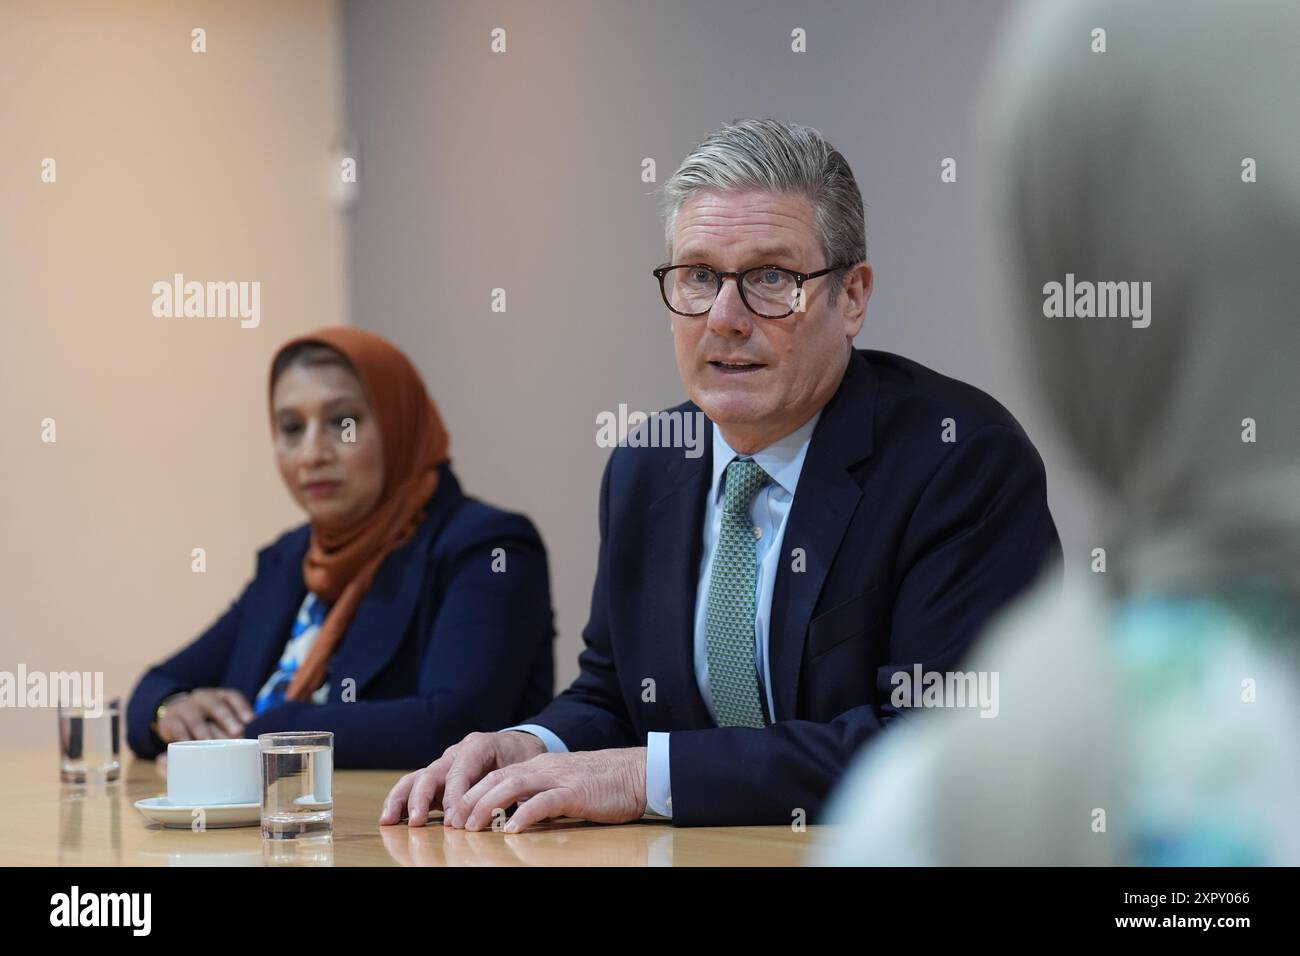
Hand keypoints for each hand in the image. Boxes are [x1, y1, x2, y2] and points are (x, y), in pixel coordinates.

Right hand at [156, 688, 253, 742]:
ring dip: (203, 730)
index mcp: (218, 696)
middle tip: (237, 732)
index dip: (242, 707)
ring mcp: (185, 708)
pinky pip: (177, 729)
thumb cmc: (205, 721)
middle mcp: (202, 698)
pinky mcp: (169, 721)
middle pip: (215, 705)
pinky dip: (184, 738)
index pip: (232, 696)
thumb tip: (250, 743)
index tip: (251, 720)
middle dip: (227, 718)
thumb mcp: (218, 720)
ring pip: (195, 717)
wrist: (173, 716)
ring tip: (211, 742)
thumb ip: (233, 728)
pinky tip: (189, 747)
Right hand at [379, 731, 547, 826]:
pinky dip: (400, 800)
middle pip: (432, 773)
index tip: (454, 821)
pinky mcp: (438, 777)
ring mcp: (444, 764)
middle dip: (422, 798)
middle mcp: (455, 753)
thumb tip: (496, 812)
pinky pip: (414, 785)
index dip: (455, 797)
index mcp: (477, 746)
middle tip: (418, 821)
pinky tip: (390, 818)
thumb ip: (506, 788)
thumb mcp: (520, 770)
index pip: (460, 772)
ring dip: (401, 799)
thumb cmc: (521, 759)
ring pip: (416, 778)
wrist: (519, 747)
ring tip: (389, 820)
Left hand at [451, 747, 647, 832]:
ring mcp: (559, 779)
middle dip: (472, 799)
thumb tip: (515, 812)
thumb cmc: (603, 783)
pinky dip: (526, 814)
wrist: (636, 772)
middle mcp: (544, 769)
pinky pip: (546, 802)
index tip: (455, 812)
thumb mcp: (564, 783)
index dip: (473, 792)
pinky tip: (513, 830)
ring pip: (514, 786)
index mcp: (540, 766)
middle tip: (453, 821)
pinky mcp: (575, 793)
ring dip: (489, 805)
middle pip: (498, 778)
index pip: (498, 775)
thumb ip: (541, 792)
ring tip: (472, 825)